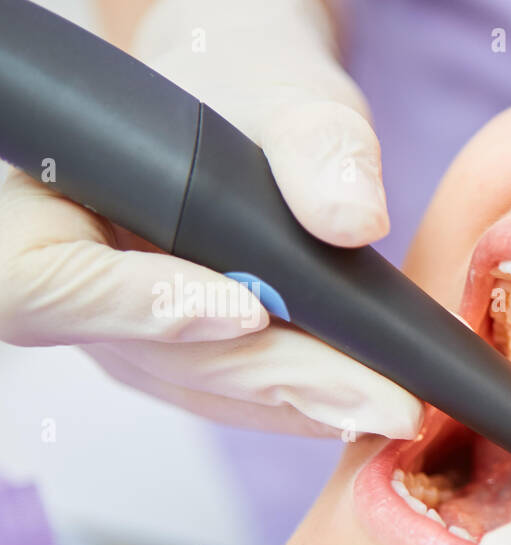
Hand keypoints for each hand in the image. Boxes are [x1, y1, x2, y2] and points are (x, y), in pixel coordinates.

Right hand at [0, 0, 419, 438]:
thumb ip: (319, 146)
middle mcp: (71, 277)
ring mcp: (117, 329)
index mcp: (51, 197)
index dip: (143, 304)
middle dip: (268, 377)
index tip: (248, 311)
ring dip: (293, 404)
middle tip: (375, 401)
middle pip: (148, 354)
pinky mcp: (170, 360)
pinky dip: (296, 405)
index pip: (51, 279)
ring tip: (383, 411)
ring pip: (193, 386)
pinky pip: (224, 396)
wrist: (248, 109)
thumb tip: (352, 219)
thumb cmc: (253, 90)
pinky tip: (362, 407)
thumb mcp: (294, 96)